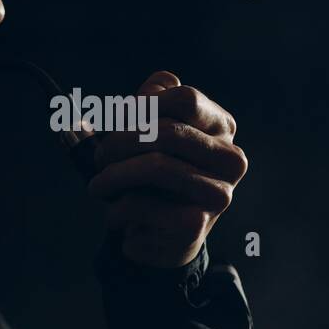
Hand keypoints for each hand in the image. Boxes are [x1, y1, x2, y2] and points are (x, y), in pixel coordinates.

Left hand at [87, 71, 247, 268]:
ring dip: (113, 177)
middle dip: (121, 143)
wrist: (169, 236)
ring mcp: (218, 195)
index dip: (144, 105)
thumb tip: (148, 92)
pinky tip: (115, 216)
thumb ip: (150, 102)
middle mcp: (230, 160)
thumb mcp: (155, 130)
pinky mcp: (196, 227)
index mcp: (221, 128)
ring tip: (98, 187)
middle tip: (101, 158)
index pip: (185, 98)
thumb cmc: (158, 175)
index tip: (117, 120)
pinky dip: (117, 212)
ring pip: (158, 168)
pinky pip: (143, 207)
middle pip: (168, 132)